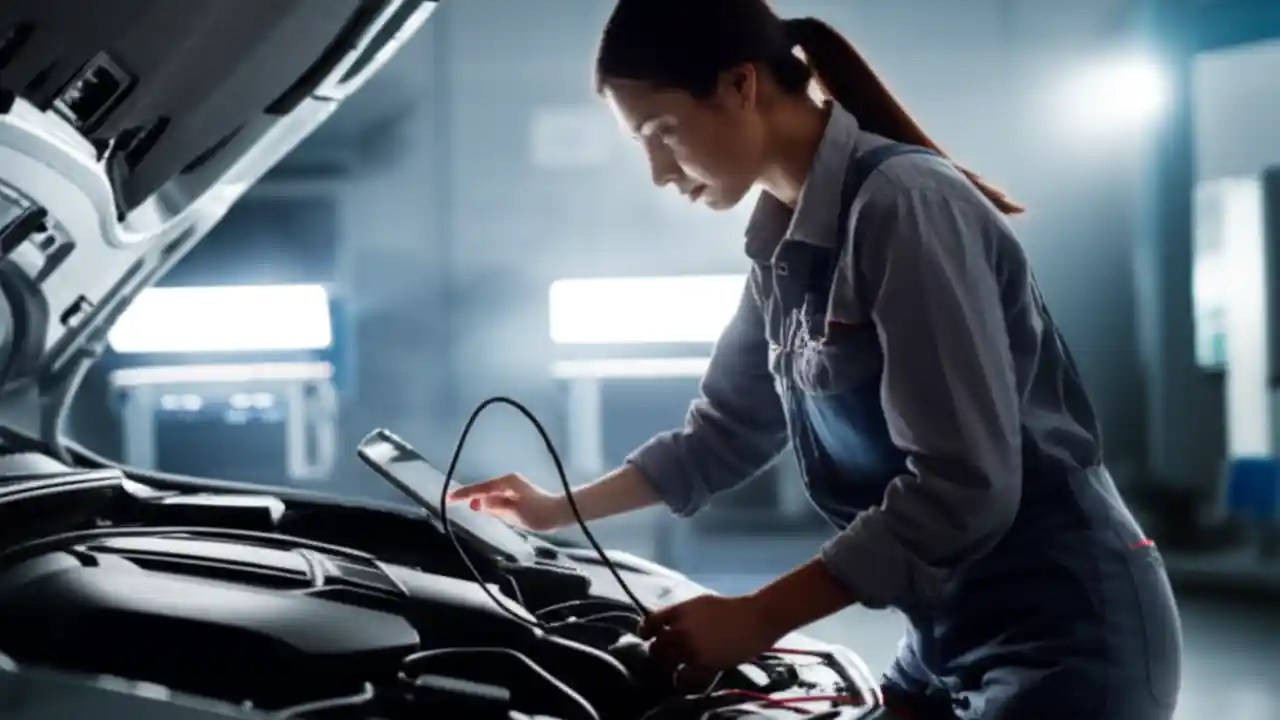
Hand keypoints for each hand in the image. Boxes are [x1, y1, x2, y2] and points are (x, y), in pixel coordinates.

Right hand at [446, 473, 567, 531]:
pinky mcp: (517, 495)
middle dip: (471, 496)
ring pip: (491, 494)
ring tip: (471, 508)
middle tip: (456, 503)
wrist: (560, 512)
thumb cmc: (538, 513)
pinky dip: (490, 503)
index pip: (480, 489)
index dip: (464, 494)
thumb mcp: (514, 512)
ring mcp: (514, 488)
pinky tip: (488, 510)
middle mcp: (509, 482)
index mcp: (507, 483)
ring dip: (481, 501)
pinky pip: (498, 498)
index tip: (449, 497)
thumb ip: (495, 507)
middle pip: (485, 489)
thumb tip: (479, 503)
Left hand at [637, 595, 782, 673]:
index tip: (647, 636)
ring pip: (666, 662)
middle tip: (667, 653)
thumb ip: (681, 613)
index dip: (646, 631)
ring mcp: (690, 648)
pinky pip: (681, 676)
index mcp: (679, 612)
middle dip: (659, 650)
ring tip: (678, 664)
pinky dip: (681, 677)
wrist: (755, 619)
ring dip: (670, 664)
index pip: (650, 623)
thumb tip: (665, 624)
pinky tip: (686, 675)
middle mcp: (681, 630)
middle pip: (656, 646)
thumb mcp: (700, 603)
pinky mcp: (703, 664)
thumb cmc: (729, 609)